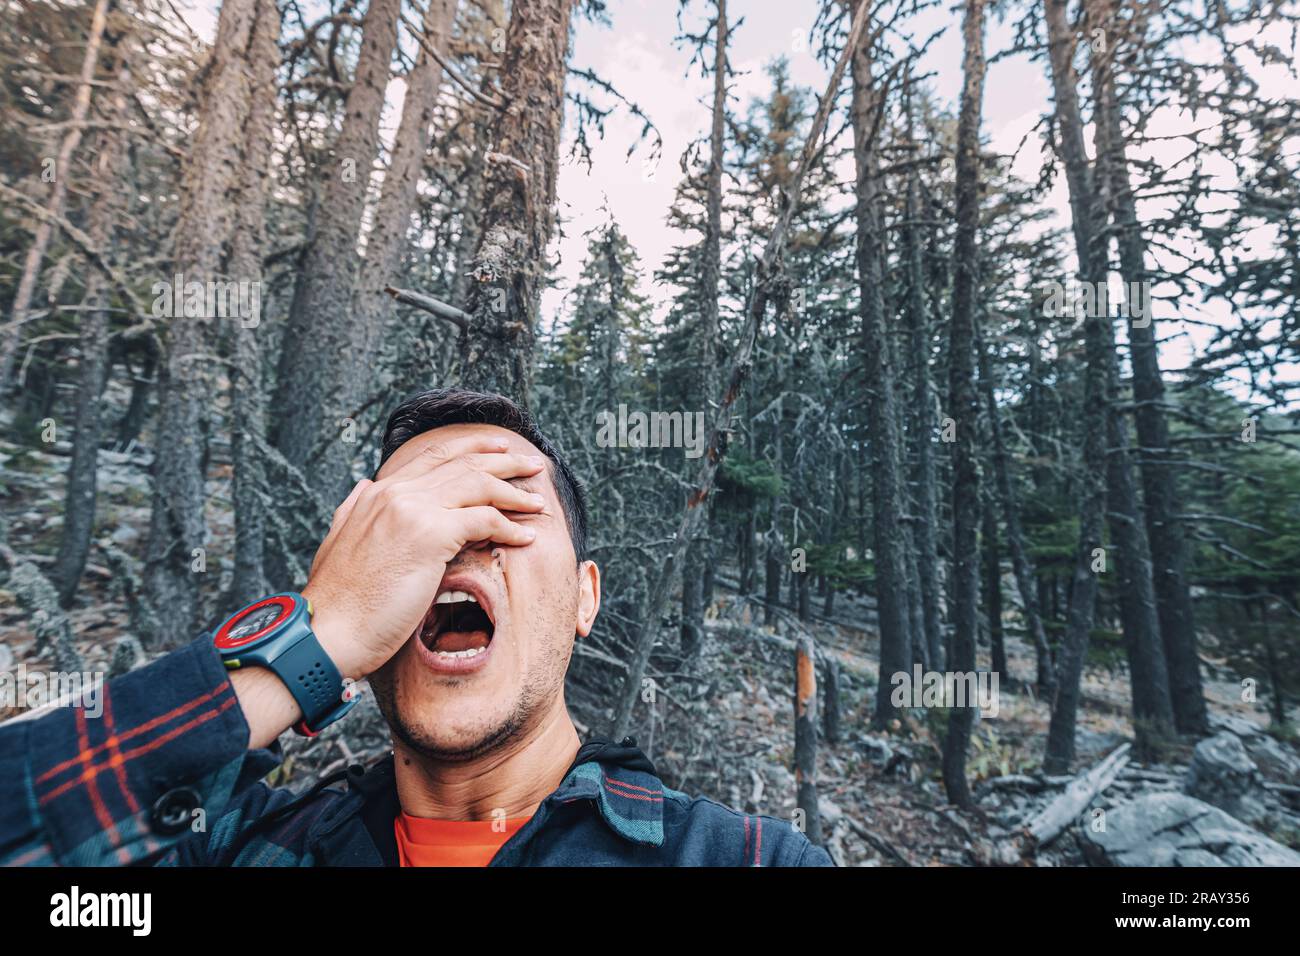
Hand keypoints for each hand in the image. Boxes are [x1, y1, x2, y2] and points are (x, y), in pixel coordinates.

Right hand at [301, 434, 545, 679]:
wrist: (327, 631)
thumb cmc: (338, 601)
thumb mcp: (339, 541)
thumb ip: (354, 510)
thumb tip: (364, 486)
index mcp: (377, 493)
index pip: (434, 456)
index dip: (471, 449)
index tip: (499, 450)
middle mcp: (396, 493)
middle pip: (462, 463)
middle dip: (503, 462)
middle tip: (532, 465)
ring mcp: (413, 510)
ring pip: (478, 485)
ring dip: (514, 492)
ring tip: (538, 501)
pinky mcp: (429, 534)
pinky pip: (484, 520)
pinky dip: (509, 526)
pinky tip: (526, 536)